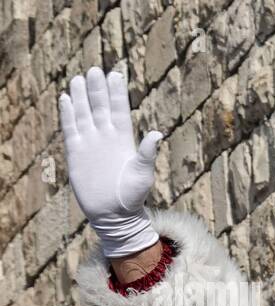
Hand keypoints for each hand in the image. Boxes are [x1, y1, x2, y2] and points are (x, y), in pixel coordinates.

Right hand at [59, 67, 161, 258]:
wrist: (114, 214)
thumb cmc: (132, 196)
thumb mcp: (143, 174)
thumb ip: (147, 153)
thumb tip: (157, 133)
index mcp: (124, 140)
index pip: (120, 110)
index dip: (117, 93)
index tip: (116, 74)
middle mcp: (106, 137)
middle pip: (101, 107)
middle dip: (98, 89)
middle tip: (95, 70)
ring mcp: (90, 142)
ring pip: (84, 113)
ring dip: (81, 97)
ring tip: (78, 78)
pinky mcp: (75, 151)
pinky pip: (70, 128)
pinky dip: (67, 113)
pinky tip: (65, 98)